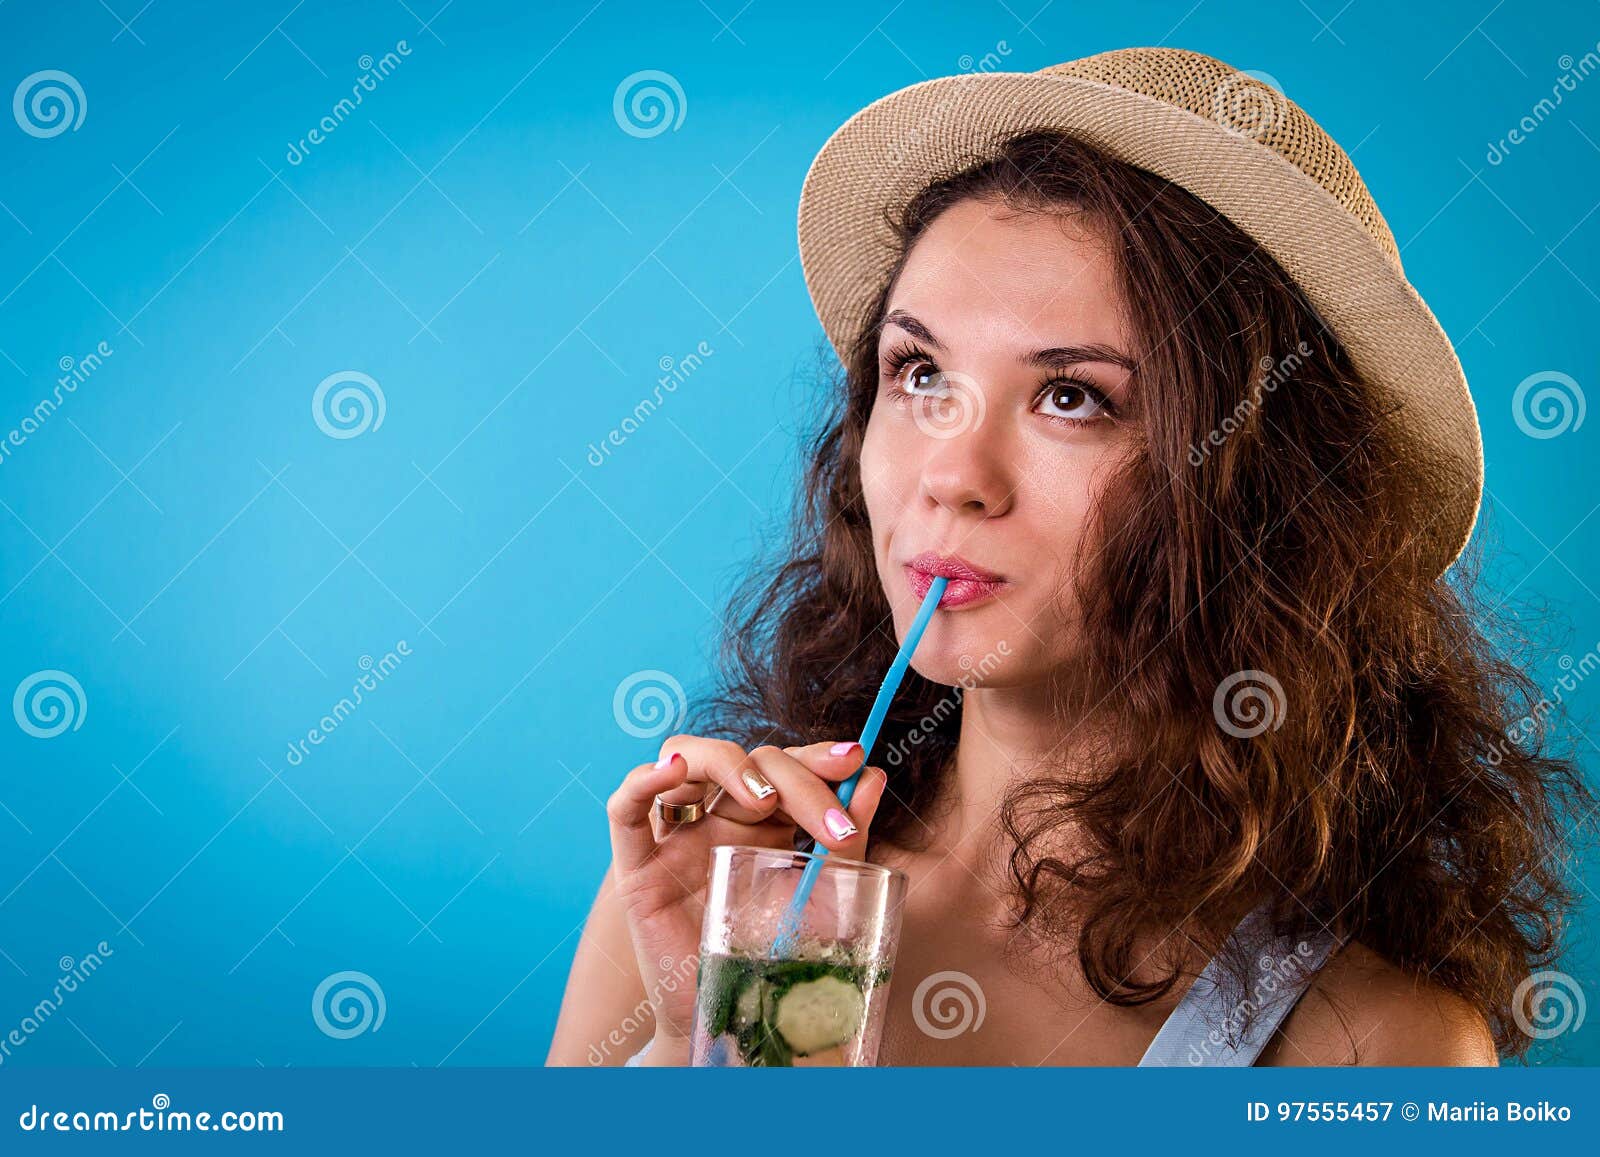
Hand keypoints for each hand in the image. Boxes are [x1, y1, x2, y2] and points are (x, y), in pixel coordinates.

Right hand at [604, 736, 889, 1045]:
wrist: (742, 1022)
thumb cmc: (783, 958)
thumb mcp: (825, 893)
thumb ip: (846, 836)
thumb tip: (874, 777)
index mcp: (762, 818)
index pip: (785, 763)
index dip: (816, 756)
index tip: (854, 760)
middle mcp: (717, 816)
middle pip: (748, 760)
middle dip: (796, 780)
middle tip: (831, 824)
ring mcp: (675, 837)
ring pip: (685, 758)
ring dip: (728, 763)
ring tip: (765, 799)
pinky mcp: (636, 868)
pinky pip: (623, 810)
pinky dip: (643, 780)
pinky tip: (672, 770)